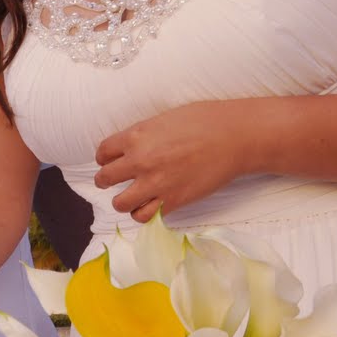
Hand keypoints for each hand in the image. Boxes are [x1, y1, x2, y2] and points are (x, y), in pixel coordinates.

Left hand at [94, 101, 253, 220]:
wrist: (234, 137)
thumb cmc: (204, 120)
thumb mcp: (163, 119)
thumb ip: (143, 134)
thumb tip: (131, 146)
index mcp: (136, 136)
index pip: (103, 152)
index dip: (103, 157)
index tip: (107, 160)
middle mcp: (140, 161)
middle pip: (105, 178)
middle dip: (105, 180)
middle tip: (110, 181)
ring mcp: (156, 183)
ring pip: (120, 204)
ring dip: (122, 201)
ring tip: (129, 198)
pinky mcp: (173, 201)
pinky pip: (145, 217)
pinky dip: (143, 214)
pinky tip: (148, 207)